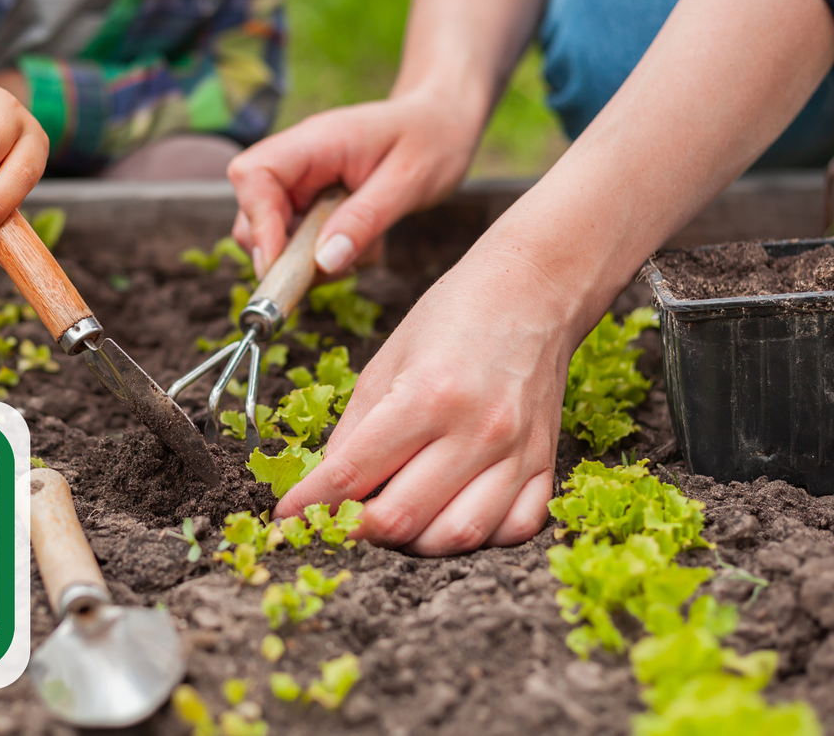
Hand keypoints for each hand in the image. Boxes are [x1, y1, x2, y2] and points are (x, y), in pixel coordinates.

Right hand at [228, 88, 482, 276]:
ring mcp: (303, 183)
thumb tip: (323, 262)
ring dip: (310, 260)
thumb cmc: (431, 139)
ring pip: (275, 236)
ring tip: (363, 250)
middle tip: (331, 270)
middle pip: (252, 212)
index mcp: (314, 141)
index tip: (280, 265)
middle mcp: (298, 161)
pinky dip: (327, 258)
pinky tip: (365, 244)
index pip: (253, 175)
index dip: (258, 224)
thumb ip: (365, 220)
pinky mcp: (314, 203)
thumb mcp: (409, 181)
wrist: (443, 122)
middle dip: (282, 253)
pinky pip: (301, 242)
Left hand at [274, 241, 572, 555]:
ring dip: (414, 543)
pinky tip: (450, 517)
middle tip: (337, 522)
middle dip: (355, 530)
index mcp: (426, 395)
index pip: (351, 474)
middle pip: (401, 518)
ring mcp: (518, 452)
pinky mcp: (546, 463)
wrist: (533, 291)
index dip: (310, 505)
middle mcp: (477, 430)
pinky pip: (515, 530)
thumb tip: (325, 486)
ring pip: (458, 538)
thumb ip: (353, 429)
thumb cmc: (454, 316)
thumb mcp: (386, 360)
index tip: (287, 518)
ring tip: (392, 522)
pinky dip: (477, 538)